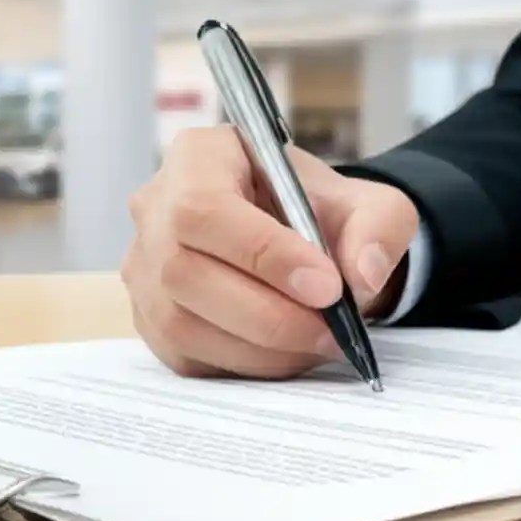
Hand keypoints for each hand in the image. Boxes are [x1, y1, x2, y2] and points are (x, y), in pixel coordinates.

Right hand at [121, 126, 418, 378]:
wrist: (297, 241)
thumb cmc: (317, 212)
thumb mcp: (368, 203)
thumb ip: (379, 227)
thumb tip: (363, 274)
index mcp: (198, 157)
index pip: (204, 208)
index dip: (261, 254)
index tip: (326, 287)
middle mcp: (154, 208)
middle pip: (182, 271)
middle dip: (265, 314)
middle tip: (329, 332)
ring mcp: (142, 265)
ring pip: (178, 321)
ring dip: (255, 348)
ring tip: (313, 345)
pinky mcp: (147, 316)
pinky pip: (182, 353)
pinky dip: (240, 364)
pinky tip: (284, 354)